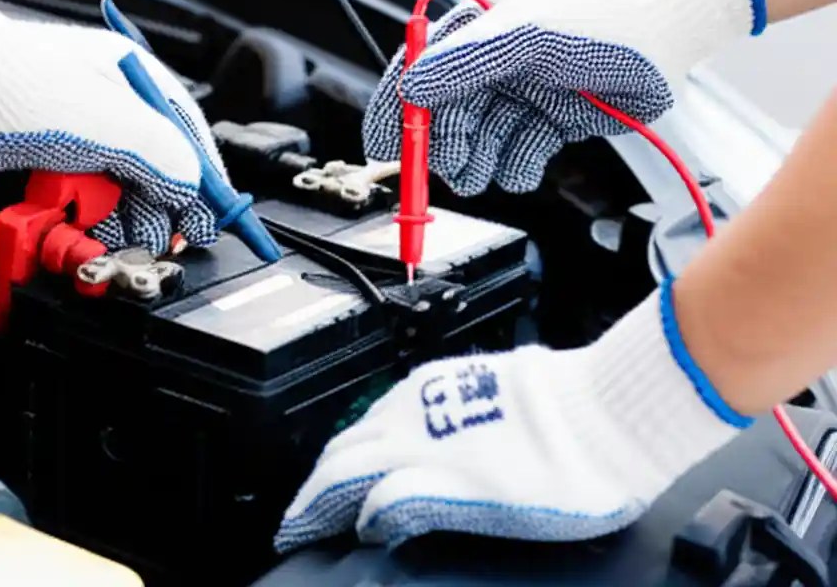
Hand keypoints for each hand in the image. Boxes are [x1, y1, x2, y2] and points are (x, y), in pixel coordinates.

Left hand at [0, 0, 225, 254]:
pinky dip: (88, 215)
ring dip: (123, 218)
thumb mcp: (110, 122)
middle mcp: (112, 102)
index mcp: (138, 81)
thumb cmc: (21, 81)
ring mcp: (77, 127)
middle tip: (162, 244)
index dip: (202, 183)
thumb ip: (161, 155)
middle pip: (154, 166)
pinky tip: (88, 231)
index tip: (209, 221)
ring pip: (117, 184)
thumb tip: (191, 185)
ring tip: (124, 243)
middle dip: (160, 208)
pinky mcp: (45, 150)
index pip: (187, 138)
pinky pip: (80, 190)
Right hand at [274, 281, 748, 552]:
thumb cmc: (568, 472)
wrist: (613, 412)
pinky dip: (372, 429)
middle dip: (316, 487)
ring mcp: (434, 393)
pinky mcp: (456, 378)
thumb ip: (422, 507)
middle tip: (303, 515)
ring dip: (341, 456)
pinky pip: (393, 404)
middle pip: (344, 452)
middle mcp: (416, 416)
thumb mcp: (495, 510)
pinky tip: (381, 438)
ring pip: (365, 423)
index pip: (341, 484)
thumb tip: (372, 516)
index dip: (312, 512)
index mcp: (417, 452)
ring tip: (332, 481)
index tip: (296, 532)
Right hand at [362, 0, 761, 196]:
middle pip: (446, 115)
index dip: (396, 111)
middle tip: (452, 169)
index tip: (382, 146)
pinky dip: (514, 165)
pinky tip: (521, 168)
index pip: (418, 72)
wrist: (672, 27)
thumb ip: (465, 62)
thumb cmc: (602, 12)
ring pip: (480, 139)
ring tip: (483, 176)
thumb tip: (412, 88)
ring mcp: (522, 90)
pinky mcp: (551, 118)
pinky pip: (517, 151)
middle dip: (445, 146)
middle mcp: (493, 60)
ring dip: (477, 162)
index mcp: (474, 27)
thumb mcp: (524, 32)